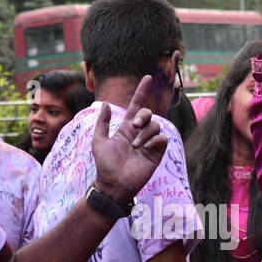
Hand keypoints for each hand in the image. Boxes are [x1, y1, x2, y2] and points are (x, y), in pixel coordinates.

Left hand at [91, 75, 167, 202]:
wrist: (114, 183)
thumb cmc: (105, 164)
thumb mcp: (99, 140)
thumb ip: (102, 122)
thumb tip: (104, 103)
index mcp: (125, 128)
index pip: (136, 106)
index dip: (141, 91)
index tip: (147, 77)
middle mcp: (139, 134)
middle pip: (148, 114)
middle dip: (143, 116)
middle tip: (133, 126)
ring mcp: (148, 143)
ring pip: (156, 125)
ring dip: (145, 133)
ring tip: (136, 146)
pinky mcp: (156, 153)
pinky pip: (162, 138)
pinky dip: (154, 140)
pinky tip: (145, 149)